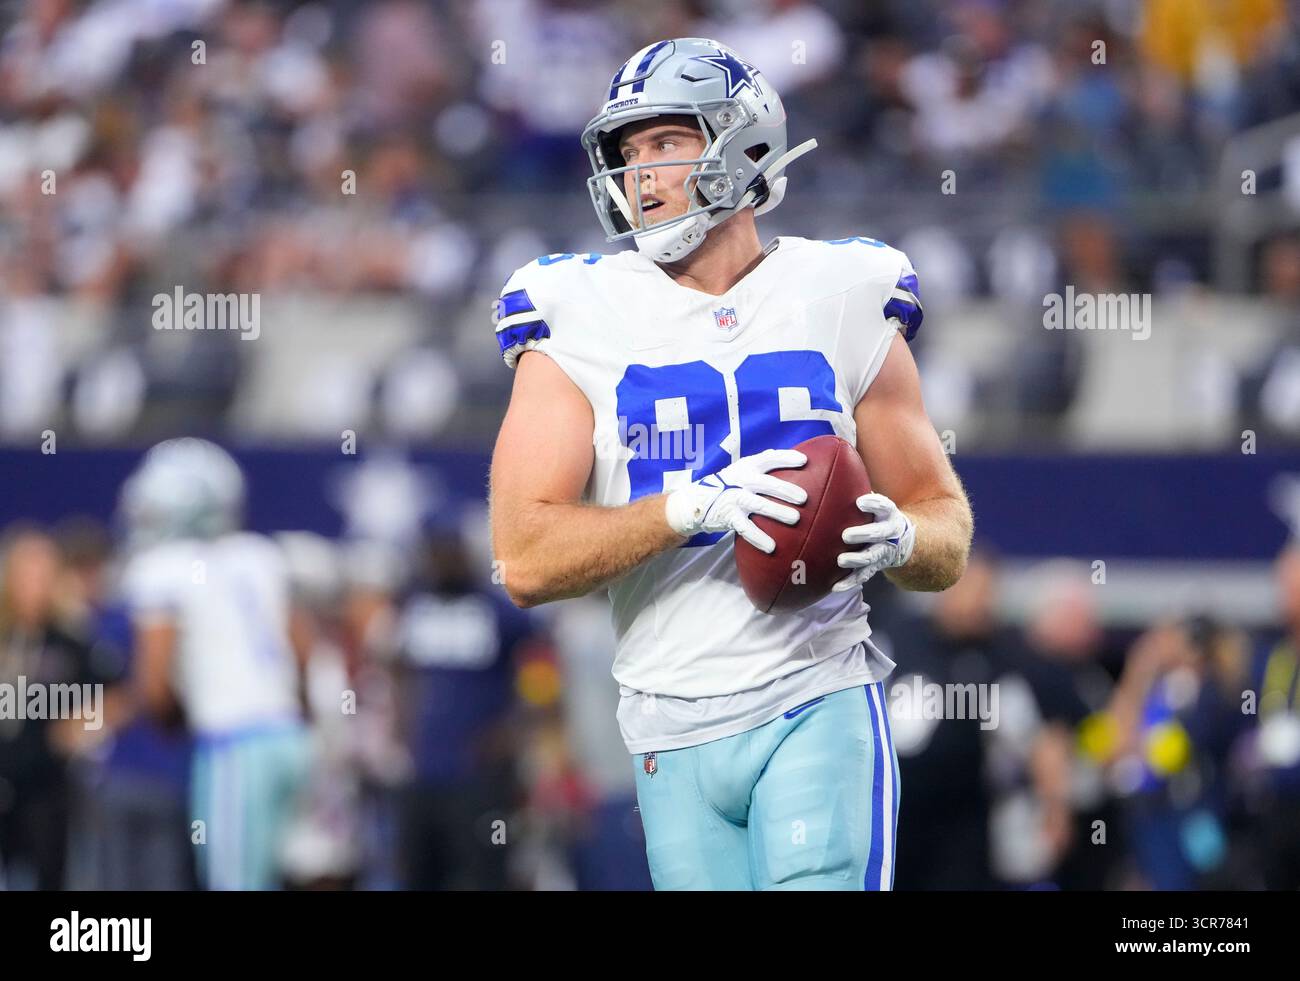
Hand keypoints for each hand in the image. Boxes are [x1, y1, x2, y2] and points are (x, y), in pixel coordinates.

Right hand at [664, 449, 806, 552]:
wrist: (695, 502)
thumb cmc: (726, 485)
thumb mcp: (739, 470)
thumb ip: (759, 465)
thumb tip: (783, 455)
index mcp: (746, 467)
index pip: (768, 458)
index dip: (786, 458)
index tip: (804, 461)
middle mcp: (740, 480)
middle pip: (767, 483)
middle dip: (786, 490)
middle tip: (804, 498)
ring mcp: (733, 499)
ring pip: (759, 505)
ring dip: (778, 511)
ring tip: (795, 519)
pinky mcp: (728, 517)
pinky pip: (746, 529)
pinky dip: (759, 538)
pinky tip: (771, 547)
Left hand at [832, 492, 915, 591]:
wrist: (899, 541)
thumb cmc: (877, 516)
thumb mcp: (876, 503)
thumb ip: (859, 489)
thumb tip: (836, 468)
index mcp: (888, 514)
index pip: (884, 506)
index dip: (874, 504)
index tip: (861, 501)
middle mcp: (888, 533)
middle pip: (878, 534)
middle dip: (863, 534)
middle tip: (846, 535)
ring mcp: (882, 552)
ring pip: (871, 557)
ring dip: (856, 560)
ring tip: (841, 560)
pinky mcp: (874, 567)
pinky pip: (862, 576)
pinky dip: (849, 582)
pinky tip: (835, 587)